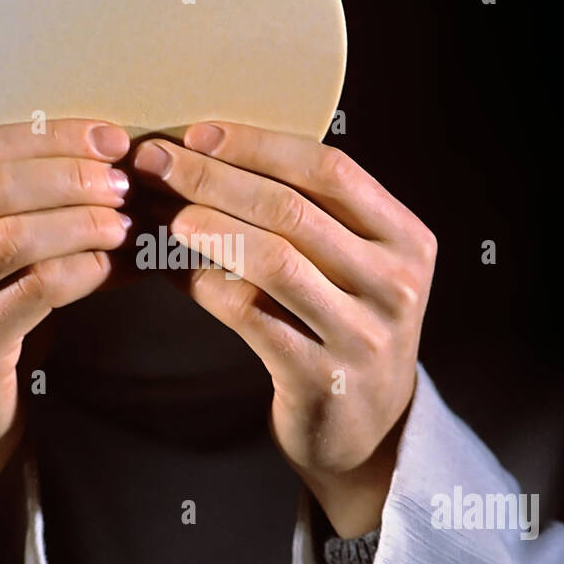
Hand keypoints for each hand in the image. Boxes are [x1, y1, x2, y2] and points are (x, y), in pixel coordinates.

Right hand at [0, 119, 131, 563]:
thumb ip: (37, 210)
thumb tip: (119, 163)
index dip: (51, 137)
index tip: (111, 137)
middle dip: (68, 176)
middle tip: (122, 183)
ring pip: (8, 237)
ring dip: (77, 223)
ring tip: (123, 225)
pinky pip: (27, 294)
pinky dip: (75, 272)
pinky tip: (106, 267)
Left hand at [132, 123, 436, 537]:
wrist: (367, 430)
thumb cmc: (344, 327)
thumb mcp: (353, 266)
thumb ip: (309, 216)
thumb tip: (209, 154)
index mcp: (406, 239)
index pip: (330, 169)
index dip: (259, 145)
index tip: (198, 133)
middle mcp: (395, 283)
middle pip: (293, 211)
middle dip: (214, 178)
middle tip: (156, 162)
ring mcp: (362, 334)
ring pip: (272, 260)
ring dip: (208, 227)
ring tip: (164, 213)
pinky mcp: (321, 377)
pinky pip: (251, 316)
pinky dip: (207, 286)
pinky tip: (178, 274)